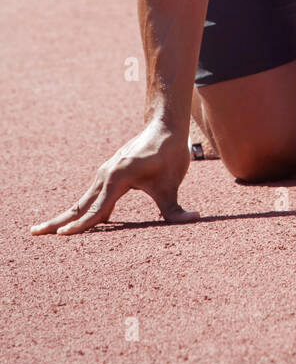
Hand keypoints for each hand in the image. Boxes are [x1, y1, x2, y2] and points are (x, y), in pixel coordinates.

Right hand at [31, 120, 199, 234]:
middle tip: (34, 233)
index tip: (63, 236)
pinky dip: (81, 209)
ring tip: (45, 231)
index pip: (97, 208)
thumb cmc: (169, 154)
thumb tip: (194, 220)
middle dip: (58, 221)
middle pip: (79, 204)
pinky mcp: (110, 174)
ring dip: (65, 216)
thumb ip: (177, 208)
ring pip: (83, 200)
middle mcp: (107, 175)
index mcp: (119, 177)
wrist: (166, 127)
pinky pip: (92, 196)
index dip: (82, 225)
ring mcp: (106, 174)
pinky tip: (77, 223)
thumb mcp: (173, 184)